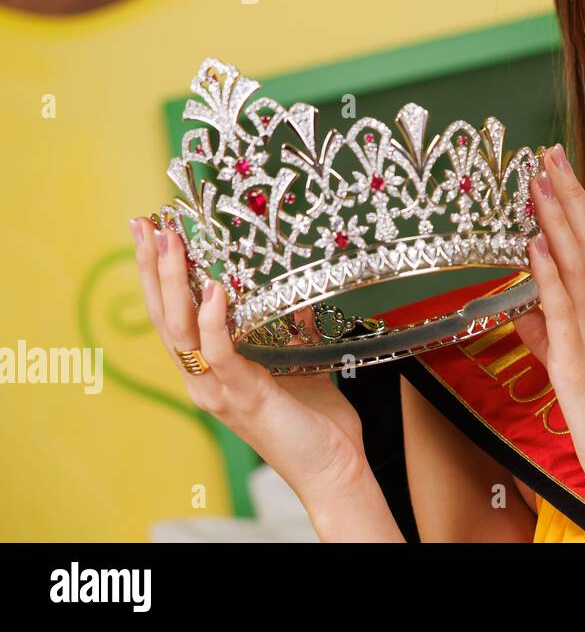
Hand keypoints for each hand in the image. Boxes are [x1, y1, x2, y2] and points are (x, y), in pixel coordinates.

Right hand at [128, 216, 369, 503]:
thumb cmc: (313, 417)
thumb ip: (289, 327)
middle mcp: (203, 379)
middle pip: (165, 316)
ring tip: (170, 242)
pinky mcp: (243, 398)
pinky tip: (216, 291)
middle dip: (153, 267)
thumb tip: (298, 289)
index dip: (159, 273)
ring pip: (182, 331)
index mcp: (210, 368)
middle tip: (146, 223)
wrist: (332, 466)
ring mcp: (218, 390)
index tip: (153, 230)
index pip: (174, 314)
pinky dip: (214, 322)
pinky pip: (219, 355)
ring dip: (174, 283)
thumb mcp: (297, 359)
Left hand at [511, 144, 584, 510]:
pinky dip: (549, 271)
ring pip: (575, 263)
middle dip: (565, 195)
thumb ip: (546, 335)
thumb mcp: (568, 368)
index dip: (571, 209)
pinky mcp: (578, 360)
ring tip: (540, 179)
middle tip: (549, 154)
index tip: (555, 173)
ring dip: (556, 218)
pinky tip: (537, 241)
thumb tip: (522, 307)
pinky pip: (563, 308)